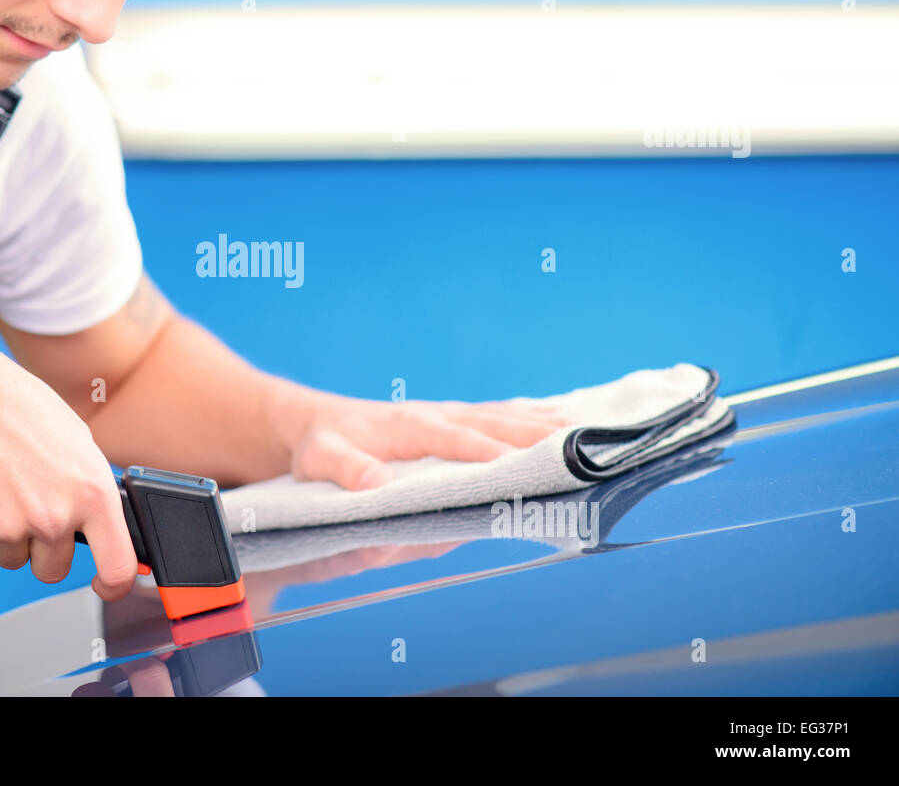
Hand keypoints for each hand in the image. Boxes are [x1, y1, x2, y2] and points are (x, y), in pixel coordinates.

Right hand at [0, 325, 136, 601]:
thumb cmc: (15, 408)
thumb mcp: (76, 441)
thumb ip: (90, 488)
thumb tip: (104, 524)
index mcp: (91, 493)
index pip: (117, 567)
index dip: (113, 585)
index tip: (103, 584)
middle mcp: (54, 516)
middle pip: (52, 569)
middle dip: (41, 546)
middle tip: (27, 504)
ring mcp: (10, 527)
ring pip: (12, 560)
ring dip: (5, 535)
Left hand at [278, 390, 571, 491]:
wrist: (317, 424)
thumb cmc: (322, 446)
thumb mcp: (321, 458)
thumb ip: (347, 469)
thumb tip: (374, 483)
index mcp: (409, 426)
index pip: (457, 440)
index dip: (490, 452)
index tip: (523, 463)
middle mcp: (434, 416)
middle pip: (491, 424)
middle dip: (532, 435)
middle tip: (575, 445)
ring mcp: (445, 415)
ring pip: (499, 416)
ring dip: (538, 422)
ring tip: (581, 428)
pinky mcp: (449, 419)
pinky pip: (493, 415)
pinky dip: (526, 416)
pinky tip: (555, 419)